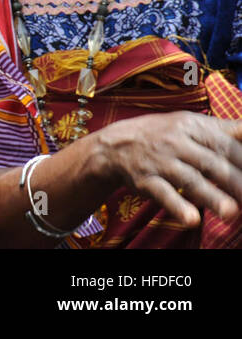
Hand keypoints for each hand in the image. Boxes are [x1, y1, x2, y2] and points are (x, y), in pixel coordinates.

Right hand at [91, 112, 241, 226]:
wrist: (114, 145)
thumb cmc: (162, 134)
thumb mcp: (190, 123)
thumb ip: (223, 130)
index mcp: (191, 126)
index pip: (223, 144)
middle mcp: (176, 142)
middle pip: (211, 163)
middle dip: (235, 181)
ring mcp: (160, 162)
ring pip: (189, 179)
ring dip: (211, 196)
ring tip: (231, 213)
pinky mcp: (146, 181)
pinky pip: (163, 193)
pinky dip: (177, 206)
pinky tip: (192, 220)